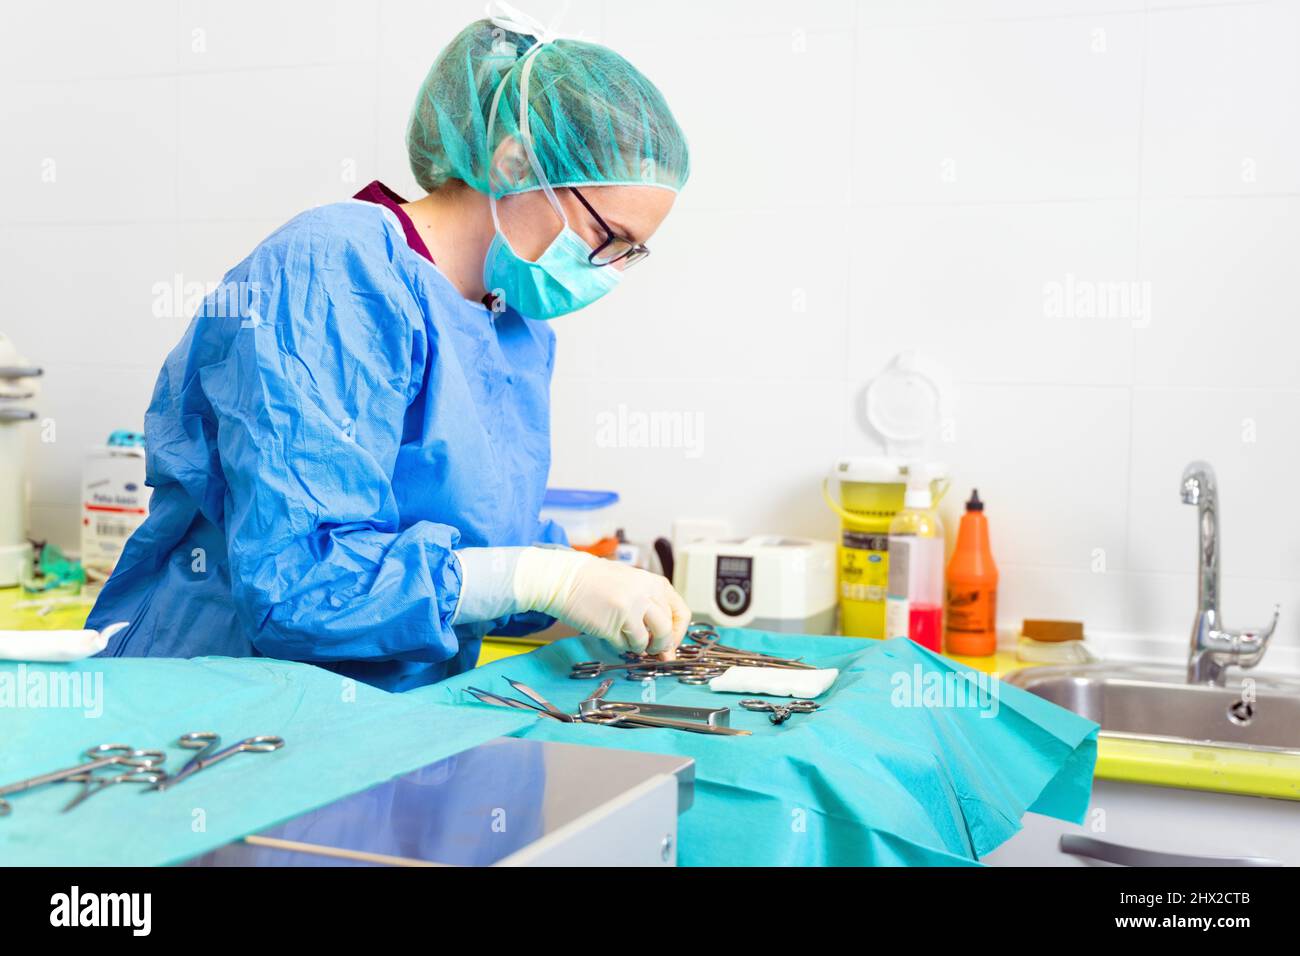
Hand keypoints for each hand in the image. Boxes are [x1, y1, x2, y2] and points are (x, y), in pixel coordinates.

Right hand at [514, 548, 689, 653]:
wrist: (566, 579)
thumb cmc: (598, 582)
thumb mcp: (633, 584)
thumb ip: (653, 608)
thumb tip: (668, 645)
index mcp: (654, 583)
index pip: (681, 613)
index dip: (678, 633)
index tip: (670, 642)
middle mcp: (645, 594)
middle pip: (666, 631)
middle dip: (660, 646)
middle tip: (651, 649)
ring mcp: (629, 610)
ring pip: (646, 642)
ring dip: (639, 647)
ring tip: (627, 638)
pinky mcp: (611, 625)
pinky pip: (624, 646)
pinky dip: (621, 645)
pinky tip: (612, 633)